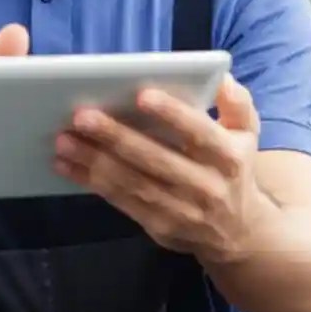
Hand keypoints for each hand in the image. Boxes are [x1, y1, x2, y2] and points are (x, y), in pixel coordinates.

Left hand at [53, 74, 275, 263]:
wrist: (240, 235)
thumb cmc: (233, 169)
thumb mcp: (246, 134)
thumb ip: (236, 103)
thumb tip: (219, 76)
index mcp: (229, 157)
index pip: (200, 133)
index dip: (172, 114)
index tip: (141, 95)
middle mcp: (207, 186)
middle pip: (156, 159)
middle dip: (116, 137)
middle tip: (81, 116)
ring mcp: (182, 210)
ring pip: (133, 183)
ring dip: (94, 161)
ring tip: (63, 141)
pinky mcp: (159, 226)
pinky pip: (121, 202)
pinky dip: (91, 182)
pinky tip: (66, 165)